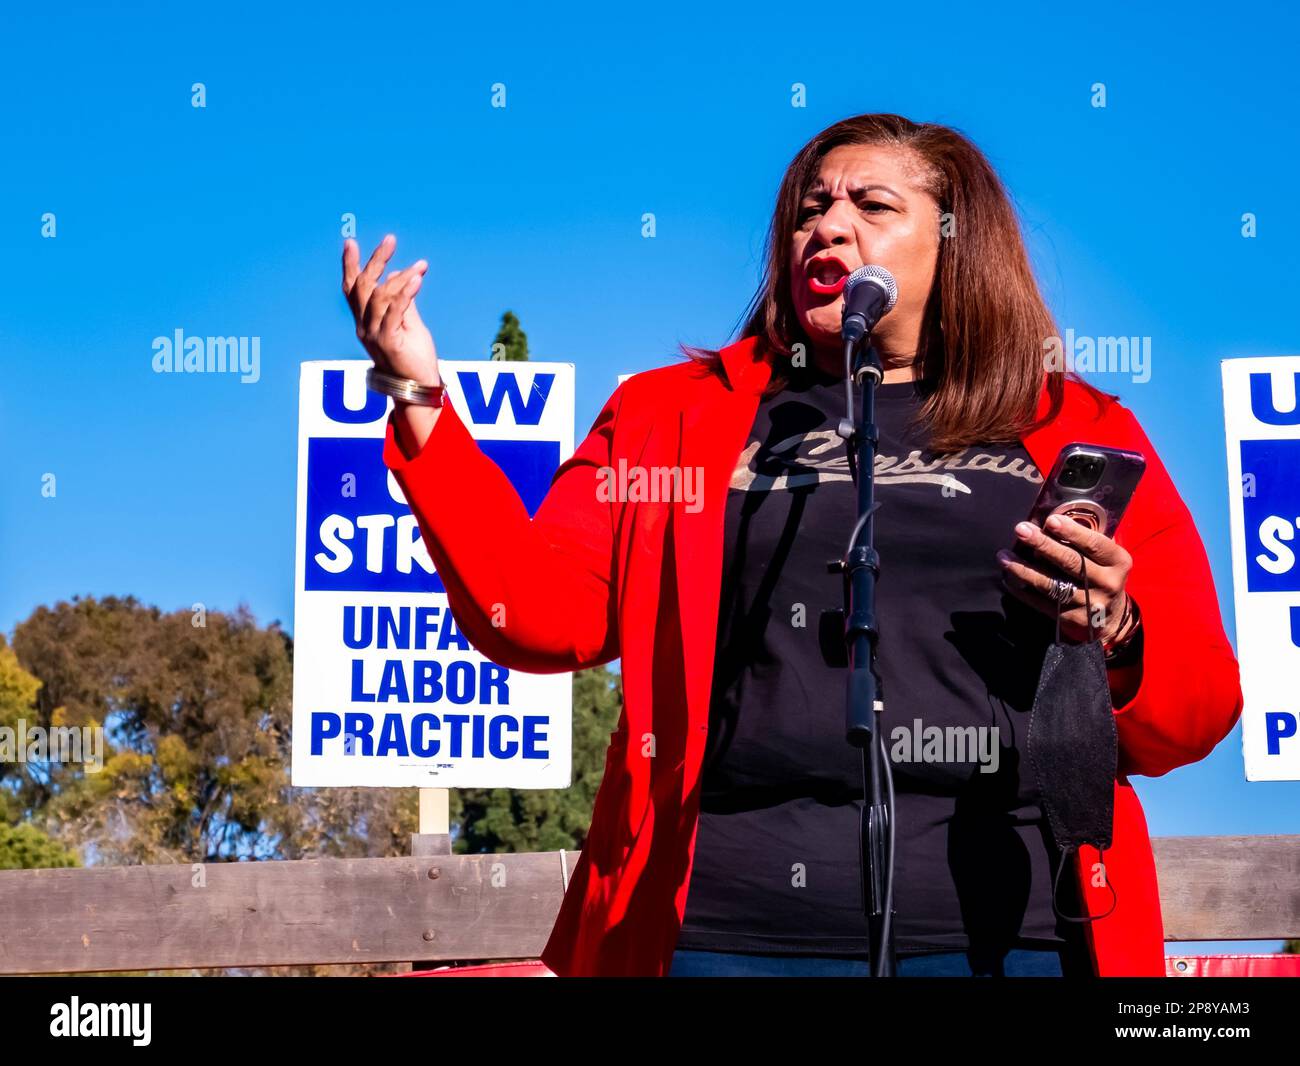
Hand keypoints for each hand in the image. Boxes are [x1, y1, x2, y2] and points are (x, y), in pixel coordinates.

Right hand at [341, 234, 439, 386]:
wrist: (419, 388)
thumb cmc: (414, 357)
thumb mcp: (409, 323)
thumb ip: (403, 301)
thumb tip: (399, 275)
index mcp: (365, 321)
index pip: (352, 289)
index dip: (349, 265)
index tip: (350, 241)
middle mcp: (364, 327)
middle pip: (363, 286)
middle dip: (375, 260)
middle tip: (390, 239)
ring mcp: (374, 336)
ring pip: (380, 296)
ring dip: (401, 277)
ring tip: (420, 267)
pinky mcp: (389, 343)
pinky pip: (395, 312)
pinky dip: (405, 293)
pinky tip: (417, 279)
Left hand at [996, 514, 1133, 643]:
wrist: (1111, 619)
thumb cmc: (1102, 575)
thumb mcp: (1107, 557)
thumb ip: (1087, 541)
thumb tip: (1053, 520)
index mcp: (1118, 562)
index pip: (1094, 544)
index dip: (1072, 532)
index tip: (1050, 520)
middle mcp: (1106, 583)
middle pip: (1070, 562)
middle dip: (1043, 544)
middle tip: (1021, 530)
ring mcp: (1087, 603)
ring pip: (1050, 583)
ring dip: (1024, 568)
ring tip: (1004, 555)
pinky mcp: (1069, 618)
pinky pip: (1040, 602)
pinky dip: (1022, 590)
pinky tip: (1008, 577)